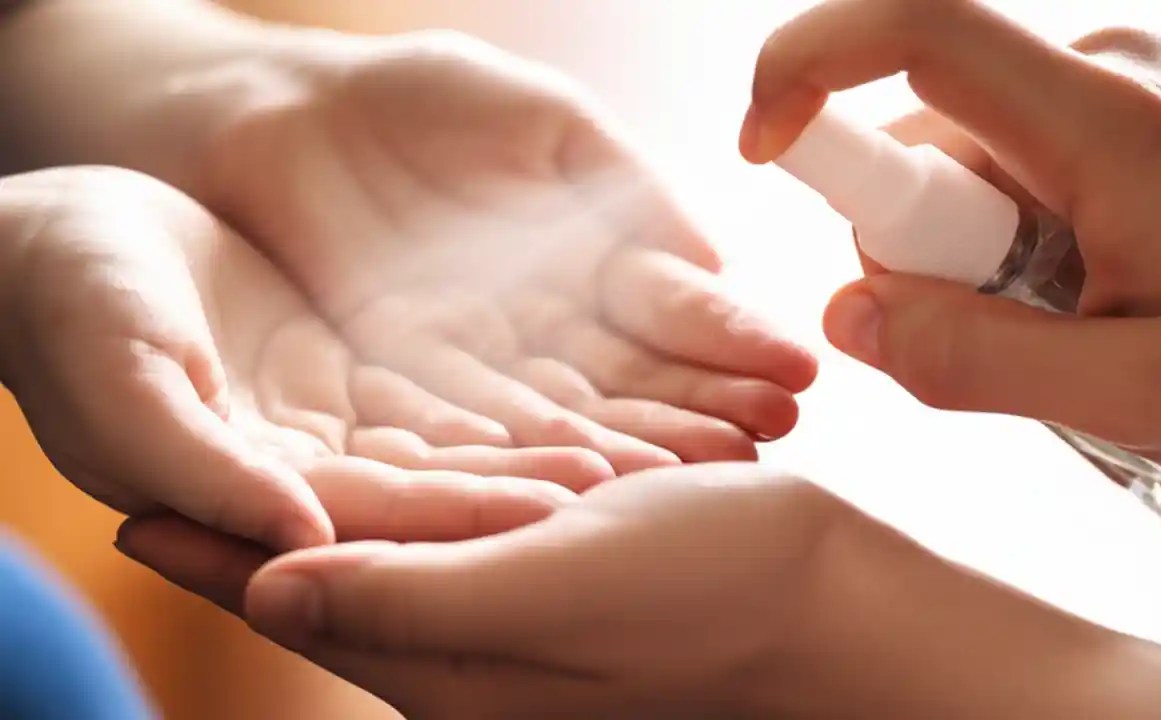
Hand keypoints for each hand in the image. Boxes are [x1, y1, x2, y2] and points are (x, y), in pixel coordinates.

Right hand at [0, 167, 610, 550]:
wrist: (64, 243)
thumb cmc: (68, 304)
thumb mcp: (126, 382)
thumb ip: (207, 467)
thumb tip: (303, 539)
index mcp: (252, 496)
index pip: (378, 518)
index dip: (469, 513)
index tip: (563, 507)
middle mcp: (307, 479)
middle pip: (439, 494)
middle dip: (536, 493)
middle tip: (641, 484)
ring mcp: (335, 431)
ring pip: (459, 449)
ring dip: (544, 450)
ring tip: (640, 446)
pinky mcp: (356, 382)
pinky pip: (451, 394)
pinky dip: (518, 397)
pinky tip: (587, 394)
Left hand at [119, 463, 856, 717]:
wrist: (840, 607)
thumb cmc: (718, 592)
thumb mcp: (558, 586)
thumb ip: (416, 593)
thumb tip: (270, 590)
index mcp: (458, 666)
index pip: (303, 601)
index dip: (213, 554)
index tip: (132, 509)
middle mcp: (477, 655)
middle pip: (335, 586)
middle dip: (249, 539)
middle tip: (176, 481)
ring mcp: (521, 624)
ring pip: (394, 562)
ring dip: (322, 518)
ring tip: (261, 466)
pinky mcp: (563, 590)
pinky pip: (461, 546)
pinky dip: (409, 507)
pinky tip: (394, 471)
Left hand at [193, 32, 816, 470]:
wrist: (281, 118)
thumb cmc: (420, 97)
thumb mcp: (546, 122)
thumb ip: (626, 187)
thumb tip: (714, 259)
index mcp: (589, 264)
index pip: (674, 314)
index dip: (730, 343)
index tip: (795, 371)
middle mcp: (546, 333)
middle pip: (632, 383)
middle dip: (699, 412)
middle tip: (772, 443)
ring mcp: (480, 372)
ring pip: (564, 419)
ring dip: (631, 451)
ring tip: (699, 481)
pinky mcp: (405, 395)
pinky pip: (466, 434)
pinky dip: (522, 460)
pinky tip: (580, 489)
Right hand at [742, 1, 1160, 480]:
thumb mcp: (1136, 399)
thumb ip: (977, 362)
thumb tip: (852, 316)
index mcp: (1109, 125)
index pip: (919, 29)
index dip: (808, 66)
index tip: (764, 147)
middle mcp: (1104, 78)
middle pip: (920, 131)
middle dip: (915, 245)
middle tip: (1005, 335)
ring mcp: (1113, 93)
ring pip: (954, 165)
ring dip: (965, 260)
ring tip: (1063, 326)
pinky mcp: (1113, 119)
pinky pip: (999, 171)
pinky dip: (1001, 248)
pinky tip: (1075, 295)